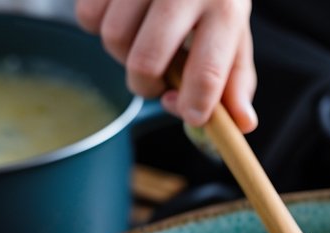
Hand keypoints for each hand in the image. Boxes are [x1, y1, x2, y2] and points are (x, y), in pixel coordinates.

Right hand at [75, 0, 257, 130]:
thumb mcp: (234, 31)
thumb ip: (235, 79)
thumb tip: (242, 124)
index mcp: (225, 10)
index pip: (209, 73)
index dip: (195, 106)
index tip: (189, 114)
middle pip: (146, 62)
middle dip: (146, 87)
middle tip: (155, 81)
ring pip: (113, 40)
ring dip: (122, 55)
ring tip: (141, 40)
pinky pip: (87, 16)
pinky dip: (99, 26)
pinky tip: (123, 16)